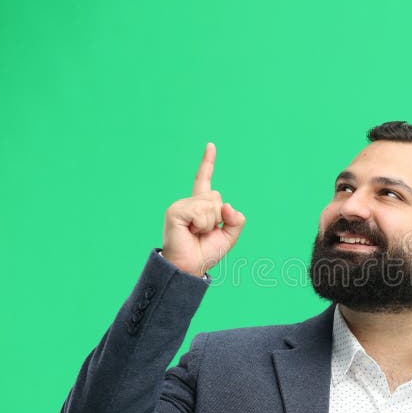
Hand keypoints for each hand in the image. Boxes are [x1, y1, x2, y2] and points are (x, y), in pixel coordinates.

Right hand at [161, 142, 245, 276]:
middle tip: (203, 233)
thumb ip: (236, 220)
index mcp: (200, 206)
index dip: (208, 162)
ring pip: (211, 204)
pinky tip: (190, 232)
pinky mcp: (175, 211)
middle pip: (217, 197)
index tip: (211, 145)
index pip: (204, 180)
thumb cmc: (206, 253)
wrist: (190, 267)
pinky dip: (202, 225)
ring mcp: (181, 205)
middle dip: (218, 218)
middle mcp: (189, 202)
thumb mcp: (229, 236)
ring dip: (209, 223)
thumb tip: (228, 206)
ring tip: (196, 233)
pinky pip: (201, 212)